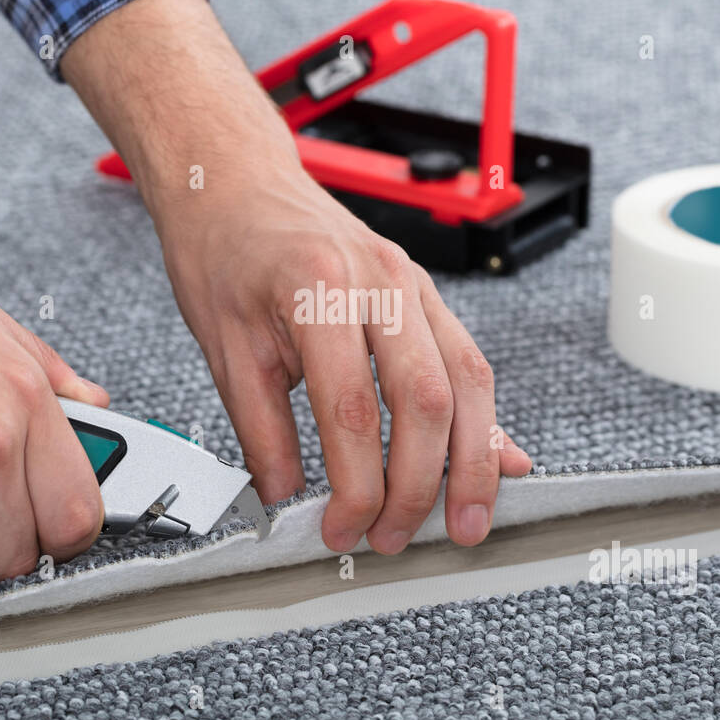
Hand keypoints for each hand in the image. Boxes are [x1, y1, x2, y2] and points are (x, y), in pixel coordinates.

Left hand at [63, 0, 531, 552]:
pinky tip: (495, 456)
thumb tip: (288, 497)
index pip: (351, 411)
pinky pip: (468, 360)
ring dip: (473, 460)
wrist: (236, 181)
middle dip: (423, 484)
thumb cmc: (224, 250)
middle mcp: (379, 281)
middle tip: (401, 538)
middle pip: (426, 401)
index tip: (342, 529)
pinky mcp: (425, 292)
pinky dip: (483, 416)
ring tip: (469, 519)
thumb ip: (261, 428)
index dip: (353, 485)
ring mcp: (411, 281)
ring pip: (467, 380)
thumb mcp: (224, 347)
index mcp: (318, 290)